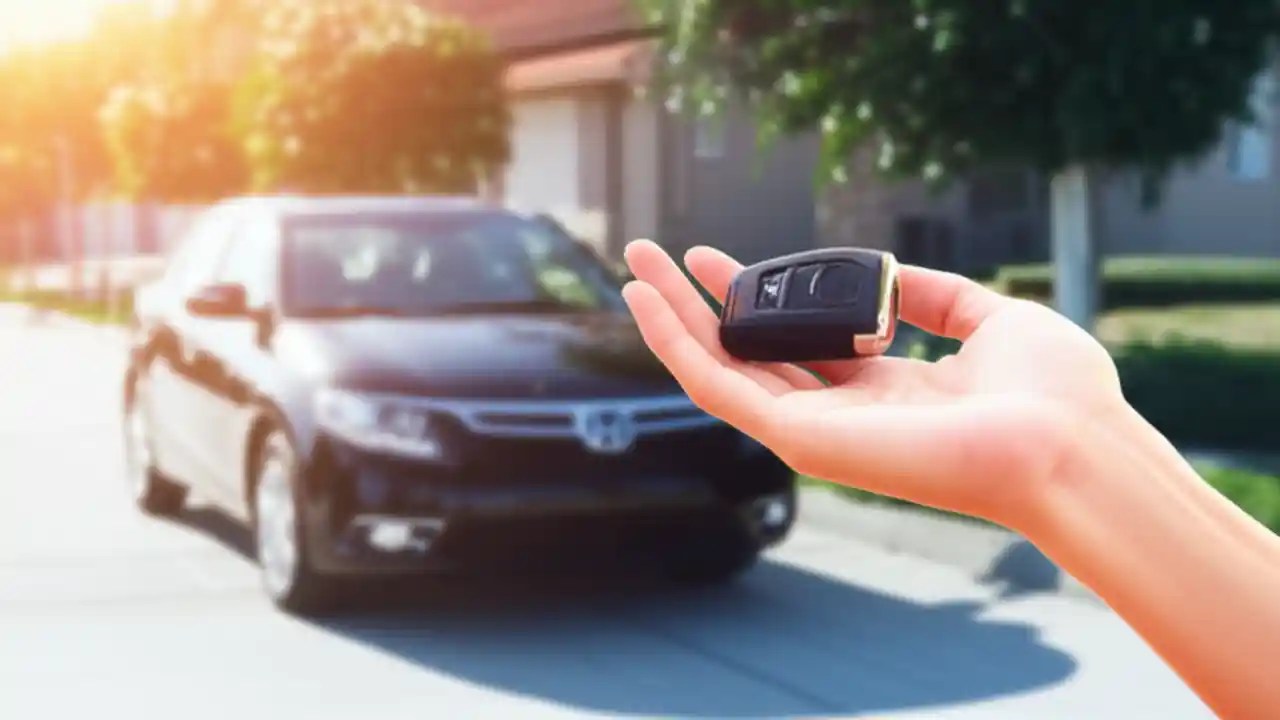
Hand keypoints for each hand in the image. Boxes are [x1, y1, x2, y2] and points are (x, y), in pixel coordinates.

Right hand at [621, 240, 1123, 528]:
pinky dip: (675, 345)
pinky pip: (719, 387)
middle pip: (750, 352)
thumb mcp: (993, 321)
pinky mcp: (800, 440)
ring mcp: (818, 430)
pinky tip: (646, 303)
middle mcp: (845, 413)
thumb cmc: (1053, 395)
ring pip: (721, 369)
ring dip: (669, 318)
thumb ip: (939, 300)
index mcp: (888, 389)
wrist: (1069, 443)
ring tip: (633, 267)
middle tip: (654, 257)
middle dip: (698, 304)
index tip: (719, 259)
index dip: (756, 298)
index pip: (802, 342)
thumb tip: (892, 281)